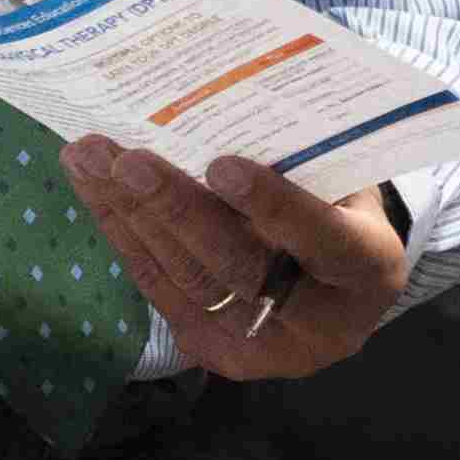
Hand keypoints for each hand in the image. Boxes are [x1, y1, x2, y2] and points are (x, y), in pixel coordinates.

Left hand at [55, 139, 411, 378]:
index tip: (221, 164)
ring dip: (131, 216)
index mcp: (369, 270)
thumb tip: (219, 108)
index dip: (273, 206)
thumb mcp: (346, 183)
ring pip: (188, 280)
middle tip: (126, 159)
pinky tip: (96, 192)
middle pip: (239, 267)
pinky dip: (126, 235)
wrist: (342, 287)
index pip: (323, 240)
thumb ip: (301, 164)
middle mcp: (320, 325)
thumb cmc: (344, 209)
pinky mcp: (213, 350)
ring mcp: (262, 348)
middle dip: (176, 210)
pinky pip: (161, 289)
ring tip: (89, 160)